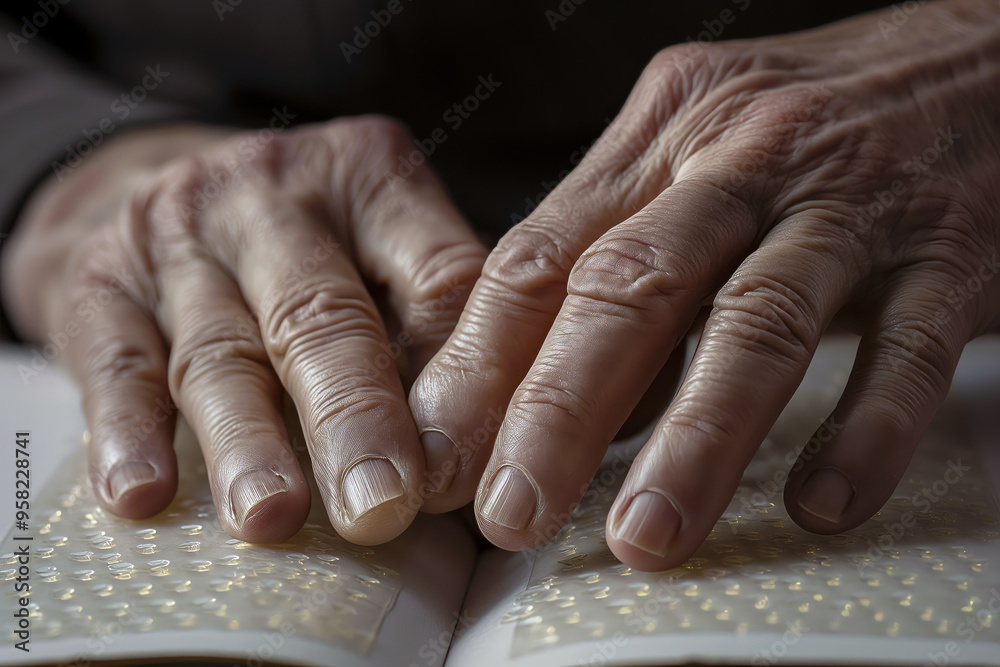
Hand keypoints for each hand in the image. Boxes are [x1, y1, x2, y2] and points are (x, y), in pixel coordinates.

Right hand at [2, 117, 485, 544]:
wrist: (165, 194)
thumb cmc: (311, 249)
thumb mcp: (384, 253)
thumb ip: (432, 332)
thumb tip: (466, 459)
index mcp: (373, 180)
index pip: (435, 273)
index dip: (456, 378)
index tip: (459, 472)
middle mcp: (274, 195)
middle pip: (320, 314)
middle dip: (351, 418)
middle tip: (378, 509)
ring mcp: (180, 233)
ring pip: (220, 350)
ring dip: (247, 442)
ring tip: (271, 516)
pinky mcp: (102, 279)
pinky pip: (117, 361)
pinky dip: (130, 432)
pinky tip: (145, 492)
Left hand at [410, 0, 999, 569]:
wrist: (985, 61)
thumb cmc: (817, 126)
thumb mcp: (696, 156)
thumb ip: (621, 258)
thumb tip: (546, 395)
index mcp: (660, 133)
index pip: (542, 256)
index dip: (479, 364)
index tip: (439, 461)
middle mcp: (742, 156)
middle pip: (627, 286)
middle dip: (557, 412)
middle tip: (510, 516)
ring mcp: (851, 200)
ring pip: (755, 322)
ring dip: (694, 441)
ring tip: (643, 539)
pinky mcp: (955, 246)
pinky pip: (907, 347)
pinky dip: (863, 430)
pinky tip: (823, 506)